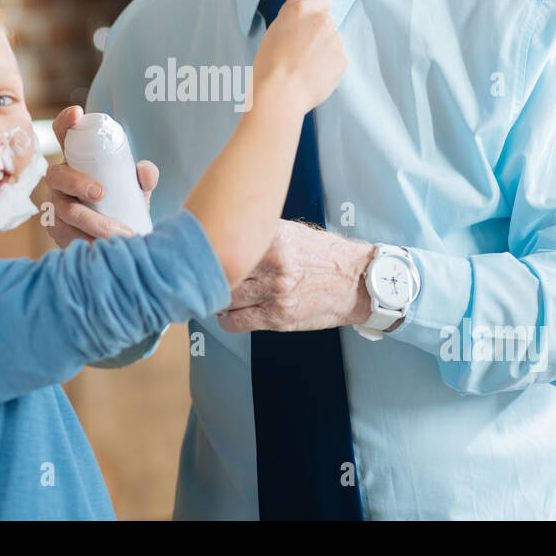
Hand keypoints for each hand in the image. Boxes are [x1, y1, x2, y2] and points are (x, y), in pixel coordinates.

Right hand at [44, 105, 158, 247]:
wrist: (113, 237)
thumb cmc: (119, 201)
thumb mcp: (133, 188)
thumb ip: (143, 177)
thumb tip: (145, 172)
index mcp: (76, 160)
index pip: (63, 135)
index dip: (65, 122)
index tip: (76, 112)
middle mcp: (60, 180)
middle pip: (57, 175)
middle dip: (77, 182)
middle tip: (100, 193)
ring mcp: (55, 205)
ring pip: (66, 211)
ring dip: (92, 221)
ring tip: (120, 233)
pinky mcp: (56, 231)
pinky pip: (66, 235)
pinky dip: (87, 241)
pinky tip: (103, 248)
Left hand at [217, 219, 377, 332]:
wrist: (357, 281)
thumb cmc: (324, 255)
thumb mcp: (291, 232)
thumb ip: (259, 235)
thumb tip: (223, 236)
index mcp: (274, 237)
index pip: (224, 243)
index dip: (207, 250)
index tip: (198, 253)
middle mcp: (274, 264)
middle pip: (220, 272)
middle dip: (210, 275)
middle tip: (204, 276)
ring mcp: (276, 293)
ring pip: (224, 299)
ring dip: (217, 299)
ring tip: (218, 295)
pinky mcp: (279, 317)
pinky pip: (236, 323)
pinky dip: (227, 320)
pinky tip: (230, 313)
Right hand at [251, 0, 346, 113]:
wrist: (280, 92)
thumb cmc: (270, 63)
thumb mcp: (274, 30)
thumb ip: (290, 9)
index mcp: (301, 10)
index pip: (321, 1)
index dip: (314, 12)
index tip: (306, 24)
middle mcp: (321, 21)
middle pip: (327, 22)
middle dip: (317, 33)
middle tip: (300, 51)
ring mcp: (334, 40)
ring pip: (332, 41)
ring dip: (323, 50)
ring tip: (304, 66)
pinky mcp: (342, 59)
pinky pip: (337, 59)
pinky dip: (328, 66)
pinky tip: (313, 75)